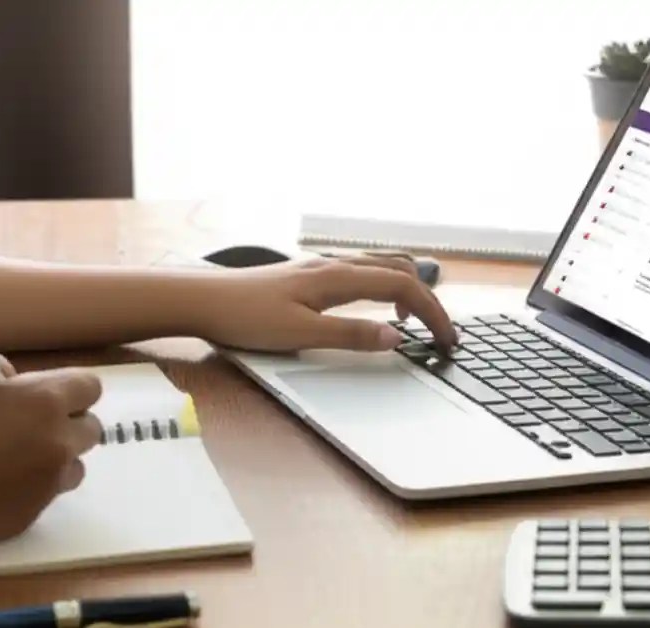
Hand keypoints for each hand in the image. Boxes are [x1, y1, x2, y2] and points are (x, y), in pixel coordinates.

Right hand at [0, 357, 102, 561]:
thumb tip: (12, 379)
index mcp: (42, 402)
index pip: (89, 387)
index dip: (70, 388)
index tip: (48, 392)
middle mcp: (56, 443)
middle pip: (89, 428)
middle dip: (67, 422)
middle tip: (29, 424)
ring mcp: (47, 484)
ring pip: (73, 465)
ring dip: (54, 457)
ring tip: (11, 456)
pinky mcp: (31, 516)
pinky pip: (46, 493)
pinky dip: (31, 486)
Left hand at [194, 254, 457, 351]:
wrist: (201, 299)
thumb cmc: (243, 318)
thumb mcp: (300, 336)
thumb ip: (350, 336)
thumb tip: (395, 337)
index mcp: (338, 278)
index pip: (404, 288)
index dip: (433, 314)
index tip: (448, 340)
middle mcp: (335, 265)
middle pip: (401, 269)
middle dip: (428, 299)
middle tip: (440, 332)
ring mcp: (322, 267)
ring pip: (383, 264)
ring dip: (409, 288)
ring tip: (415, 320)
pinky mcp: (310, 274)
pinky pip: (363, 270)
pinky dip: (386, 284)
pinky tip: (374, 308)